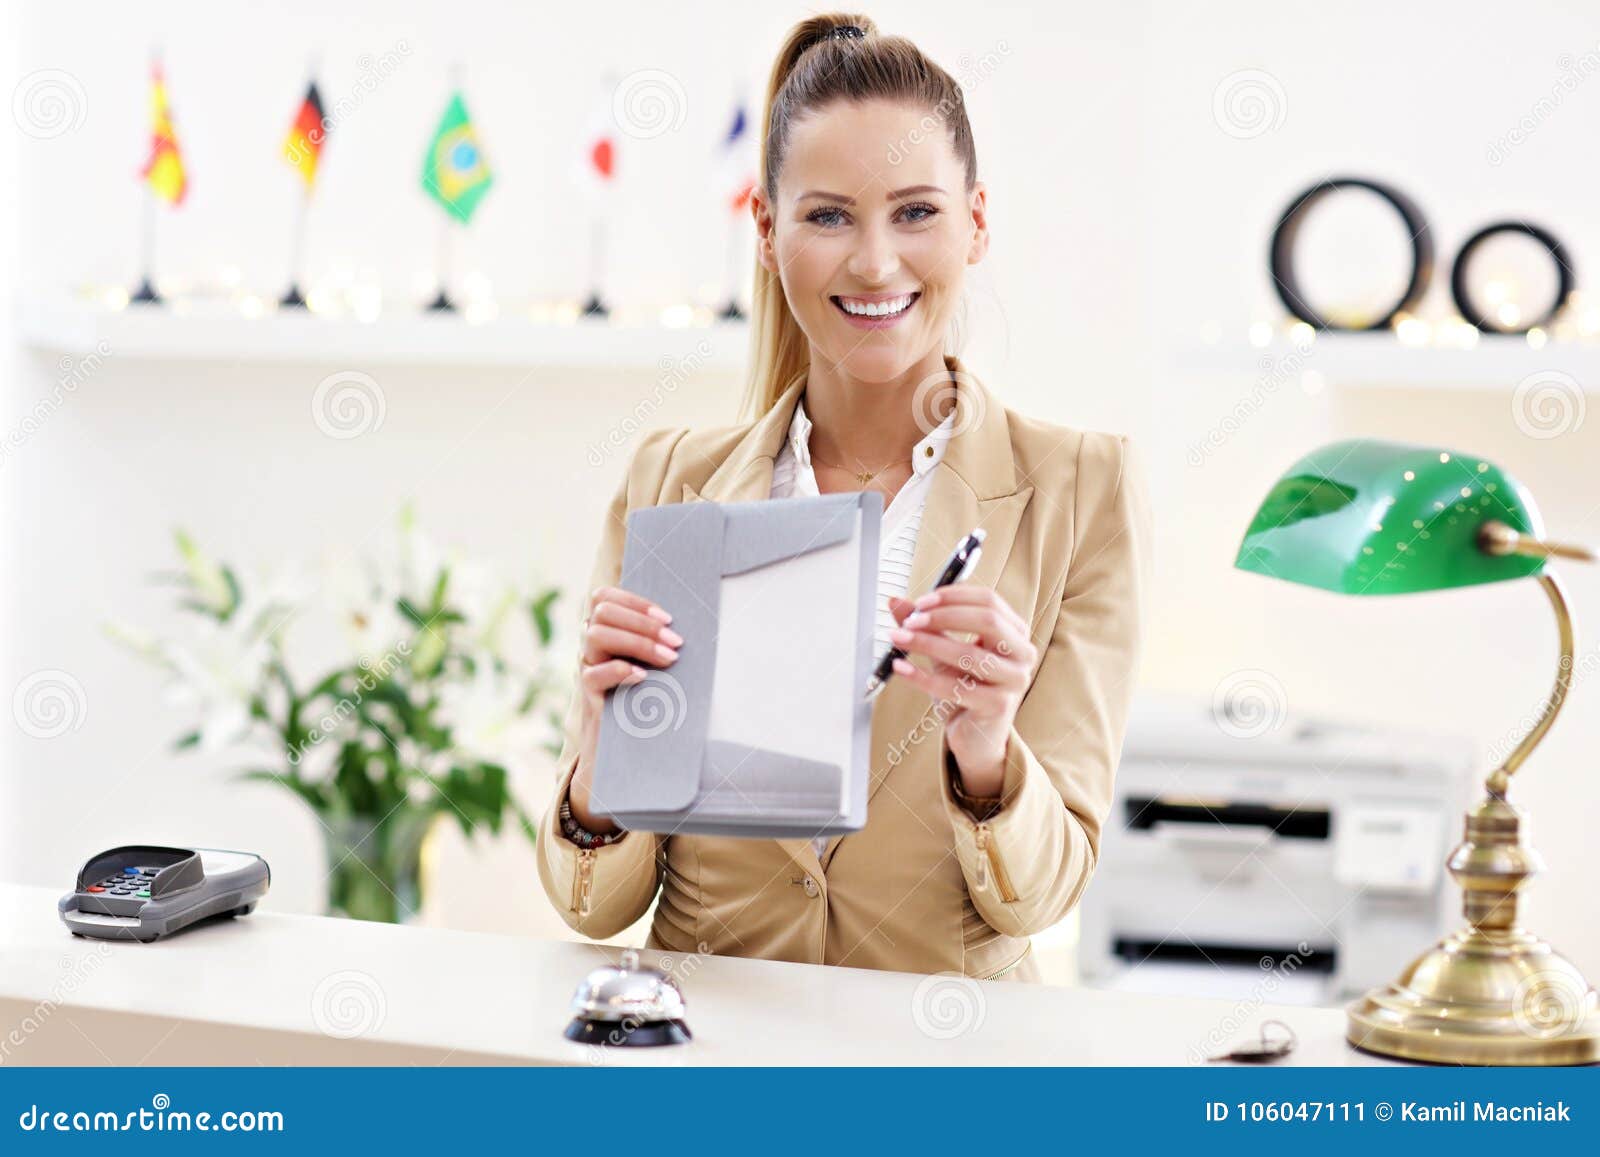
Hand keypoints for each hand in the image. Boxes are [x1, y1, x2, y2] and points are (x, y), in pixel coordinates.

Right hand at [570, 585, 680, 829]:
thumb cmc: (646, 700)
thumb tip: (686, 628)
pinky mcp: (587, 695)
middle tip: (676, 641)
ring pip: (596, 635)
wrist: (624, 750)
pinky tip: (645, 678)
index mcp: (604, 631)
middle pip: (602, 612)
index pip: (603, 597)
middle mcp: (590, 646)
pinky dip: (621, 670)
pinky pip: (593, 674)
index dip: (634, 601)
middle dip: (643, 622)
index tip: (668, 617)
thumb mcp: (651, 665)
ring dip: (637, 642)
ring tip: (668, 659)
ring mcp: (586, 668)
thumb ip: (655, 642)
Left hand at [885, 586, 1037, 796]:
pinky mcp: (998, 706)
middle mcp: (1022, 654)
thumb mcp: (944, 651)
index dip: (953, 597)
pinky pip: (955, 687)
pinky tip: (901, 669)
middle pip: (987, 621)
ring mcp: (1014, 681)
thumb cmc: (966, 688)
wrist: (976, 736)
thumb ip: (926, 625)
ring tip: (899, 640)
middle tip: (911, 621)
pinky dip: (923, 677)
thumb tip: (897, 602)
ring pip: (969, 654)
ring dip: (928, 644)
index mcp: (1015, 632)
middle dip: (943, 617)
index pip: (988, 601)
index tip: (921, 601)